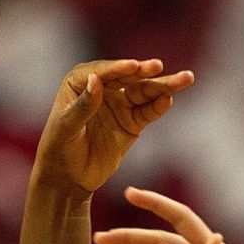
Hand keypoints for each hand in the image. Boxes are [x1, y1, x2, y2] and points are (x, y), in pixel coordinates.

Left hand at [34, 59, 194, 194]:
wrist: (68, 178)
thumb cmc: (58, 149)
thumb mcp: (66, 128)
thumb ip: (83, 106)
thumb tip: (96, 79)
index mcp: (80, 82)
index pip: (102, 72)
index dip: (118, 69)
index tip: (134, 67)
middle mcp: (103, 89)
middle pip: (128, 78)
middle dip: (146, 72)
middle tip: (159, 66)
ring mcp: (120, 105)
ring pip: (144, 92)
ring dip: (164, 85)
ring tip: (185, 78)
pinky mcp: (132, 123)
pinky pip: (148, 112)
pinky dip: (159, 107)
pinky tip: (169, 100)